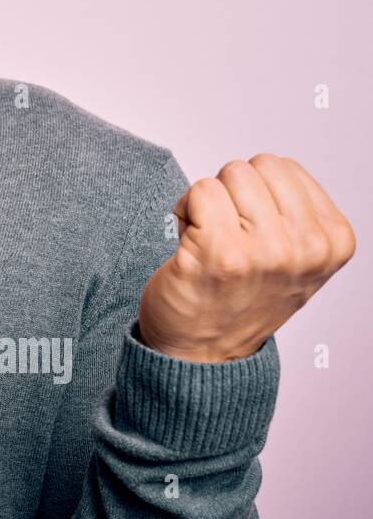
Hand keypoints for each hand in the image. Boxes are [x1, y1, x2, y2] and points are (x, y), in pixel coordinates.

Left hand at [138, 155, 354, 362]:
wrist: (201, 352)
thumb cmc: (239, 298)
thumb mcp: (297, 261)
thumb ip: (298, 214)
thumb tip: (277, 166)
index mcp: (333, 242)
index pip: (286, 168)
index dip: (257, 193)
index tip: (253, 234)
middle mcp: (307, 247)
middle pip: (257, 166)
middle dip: (232, 193)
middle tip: (226, 236)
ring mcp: (267, 250)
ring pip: (229, 174)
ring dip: (208, 202)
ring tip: (209, 241)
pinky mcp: (222, 252)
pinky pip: (200, 190)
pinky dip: (184, 210)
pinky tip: (189, 244)